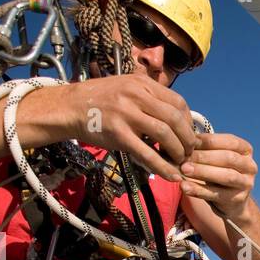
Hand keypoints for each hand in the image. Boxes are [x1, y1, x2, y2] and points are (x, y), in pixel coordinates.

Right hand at [60, 75, 197, 178]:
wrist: (70, 107)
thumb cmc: (99, 100)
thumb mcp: (126, 87)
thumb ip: (149, 98)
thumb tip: (175, 118)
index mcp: (142, 83)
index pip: (178, 102)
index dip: (189, 122)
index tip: (188, 135)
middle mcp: (137, 95)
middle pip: (175, 119)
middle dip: (188, 139)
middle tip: (188, 152)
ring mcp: (127, 113)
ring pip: (165, 134)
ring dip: (178, 152)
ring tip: (179, 162)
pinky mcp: (118, 133)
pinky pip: (147, 153)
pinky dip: (162, 167)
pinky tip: (171, 175)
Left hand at [178, 132, 257, 220]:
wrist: (231, 201)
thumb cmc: (218, 172)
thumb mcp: (214, 158)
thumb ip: (204, 149)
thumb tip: (183, 139)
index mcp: (245, 150)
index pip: (228, 141)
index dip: (207, 141)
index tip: (188, 141)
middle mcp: (250, 166)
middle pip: (228, 158)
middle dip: (204, 157)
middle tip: (183, 157)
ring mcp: (246, 184)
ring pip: (226, 176)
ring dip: (203, 172)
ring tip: (183, 170)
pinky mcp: (237, 200)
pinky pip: (216, 194)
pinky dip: (199, 190)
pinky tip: (185, 187)